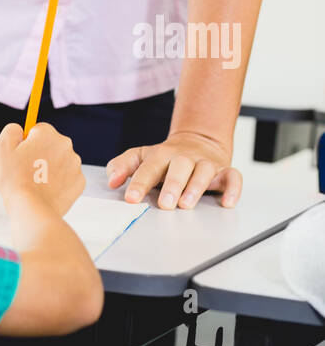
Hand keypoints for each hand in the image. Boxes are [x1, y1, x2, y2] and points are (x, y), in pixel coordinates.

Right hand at [0, 122, 85, 217]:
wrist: (32, 209)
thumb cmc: (15, 179)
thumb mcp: (2, 147)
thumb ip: (11, 130)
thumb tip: (19, 129)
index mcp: (47, 133)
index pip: (37, 130)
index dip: (26, 143)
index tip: (21, 156)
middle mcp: (65, 145)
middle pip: (50, 145)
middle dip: (40, 154)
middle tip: (26, 170)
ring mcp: (75, 164)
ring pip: (60, 161)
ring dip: (50, 168)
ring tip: (36, 183)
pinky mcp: (80, 182)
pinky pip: (67, 178)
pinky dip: (59, 183)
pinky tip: (47, 190)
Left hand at [107, 130, 242, 209]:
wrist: (198, 141)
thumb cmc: (166, 157)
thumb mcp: (142, 156)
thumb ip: (123, 166)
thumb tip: (112, 180)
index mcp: (162, 154)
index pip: (149, 167)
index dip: (139, 183)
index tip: (130, 198)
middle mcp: (185, 158)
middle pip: (179, 167)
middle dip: (172, 185)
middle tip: (164, 203)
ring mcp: (206, 164)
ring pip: (204, 172)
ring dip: (196, 187)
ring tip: (187, 204)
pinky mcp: (224, 171)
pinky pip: (233, 177)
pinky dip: (233, 189)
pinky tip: (227, 202)